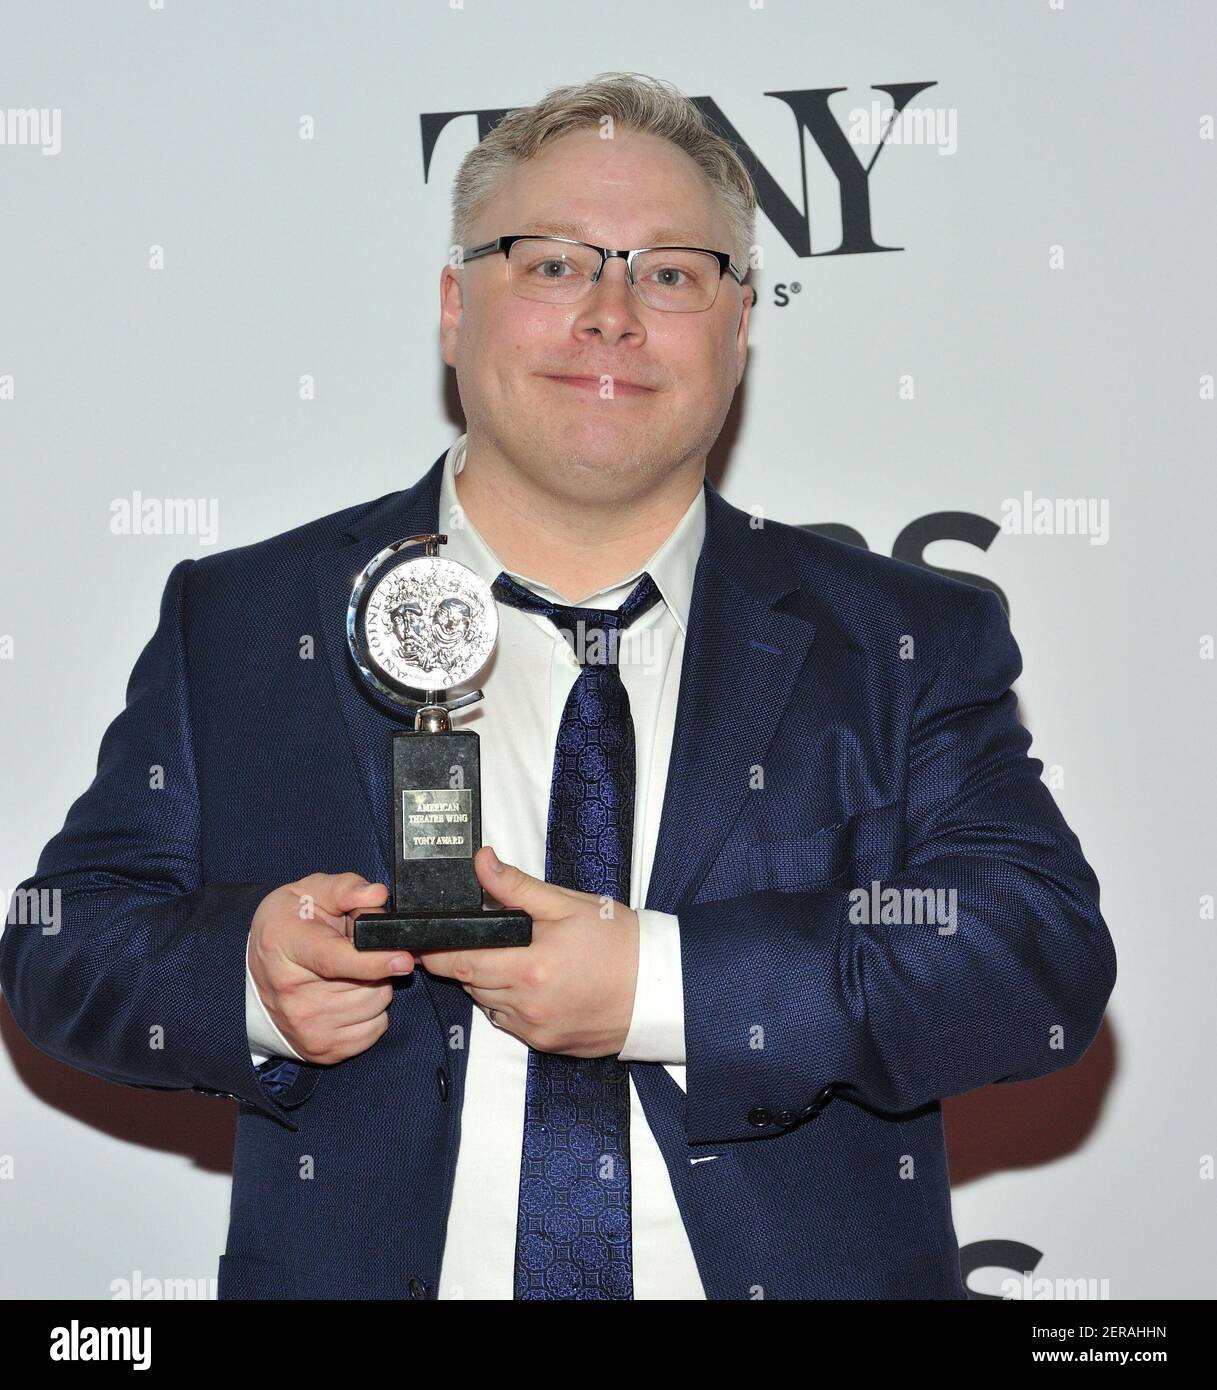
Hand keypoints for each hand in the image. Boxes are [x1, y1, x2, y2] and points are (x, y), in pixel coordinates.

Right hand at [249, 872, 413, 1064]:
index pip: (334, 960)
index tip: (403, 959)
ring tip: (352, 972)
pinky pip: (374, 1030)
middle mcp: (291, 994)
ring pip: (375, 1005)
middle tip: (357, 950)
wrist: (256, 974)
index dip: (373, 960)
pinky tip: (351, 995)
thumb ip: (346, 889)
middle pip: (365, 985)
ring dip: (376, 986)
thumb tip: (378, 895)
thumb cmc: (289, 926)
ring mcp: (305, 1026)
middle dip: (376, 963)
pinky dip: (372, 1012)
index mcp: (285, 946)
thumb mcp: (309, 892)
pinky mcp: (319, 1049)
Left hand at [417, 847, 639, 1057]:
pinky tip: (530, 982)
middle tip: (475, 938)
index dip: (436, 951)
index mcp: (529, 969)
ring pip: (488, 1004)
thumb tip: (481, 863)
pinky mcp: (547, 1044)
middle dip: (466, 960)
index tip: (422, 940)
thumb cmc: (619, 942)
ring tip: (511, 957)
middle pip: (471, 983)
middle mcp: (527, 1006)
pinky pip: (509, 1023)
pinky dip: (508, 1002)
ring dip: (488, 982)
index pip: (461, 962)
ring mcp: (536, 1030)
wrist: (659, 988)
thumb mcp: (567, 904)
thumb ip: (516, 887)